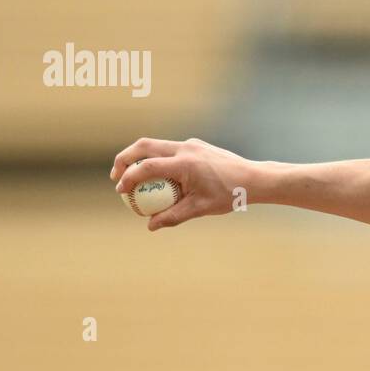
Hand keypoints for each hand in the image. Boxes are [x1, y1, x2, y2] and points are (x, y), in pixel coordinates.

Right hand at [111, 137, 258, 230]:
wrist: (254, 178)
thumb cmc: (230, 194)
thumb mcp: (200, 209)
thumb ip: (173, 216)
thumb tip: (150, 226)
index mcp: (185, 164)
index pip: (147, 167)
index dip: (129, 178)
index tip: (120, 191)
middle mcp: (185, 149)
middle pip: (144, 146)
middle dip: (124, 158)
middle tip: (116, 177)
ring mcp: (190, 144)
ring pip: (155, 144)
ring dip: (138, 157)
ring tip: (130, 175)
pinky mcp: (195, 145)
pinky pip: (169, 149)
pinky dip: (156, 158)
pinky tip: (156, 176)